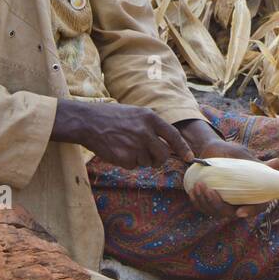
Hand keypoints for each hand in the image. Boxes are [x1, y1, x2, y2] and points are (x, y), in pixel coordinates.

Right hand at [53, 100, 194, 168]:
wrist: (88, 122)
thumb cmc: (112, 117)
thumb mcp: (136, 113)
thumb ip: (152, 126)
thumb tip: (168, 143)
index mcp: (150, 118)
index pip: (173, 136)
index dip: (183, 148)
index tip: (189, 157)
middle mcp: (145, 132)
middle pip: (163, 154)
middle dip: (159, 159)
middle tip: (151, 158)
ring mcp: (135, 146)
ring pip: (148, 162)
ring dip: (140, 159)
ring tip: (126, 146)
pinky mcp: (125, 158)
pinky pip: (133, 166)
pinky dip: (128, 162)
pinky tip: (118, 150)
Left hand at [174, 118, 278, 219]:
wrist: (213, 150)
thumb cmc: (232, 153)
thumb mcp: (243, 156)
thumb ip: (257, 163)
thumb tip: (276, 162)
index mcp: (253, 192)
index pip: (257, 207)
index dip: (250, 211)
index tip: (239, 212)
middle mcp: (240, 201)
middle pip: (231, 213)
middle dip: (217, 205)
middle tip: (208, 189)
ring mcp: (225, 204)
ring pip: (215, 212)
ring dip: (205, 202)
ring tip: (198, 186)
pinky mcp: (211, 202)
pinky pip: (204, 208)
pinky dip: (197, 201)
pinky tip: (193, 190)